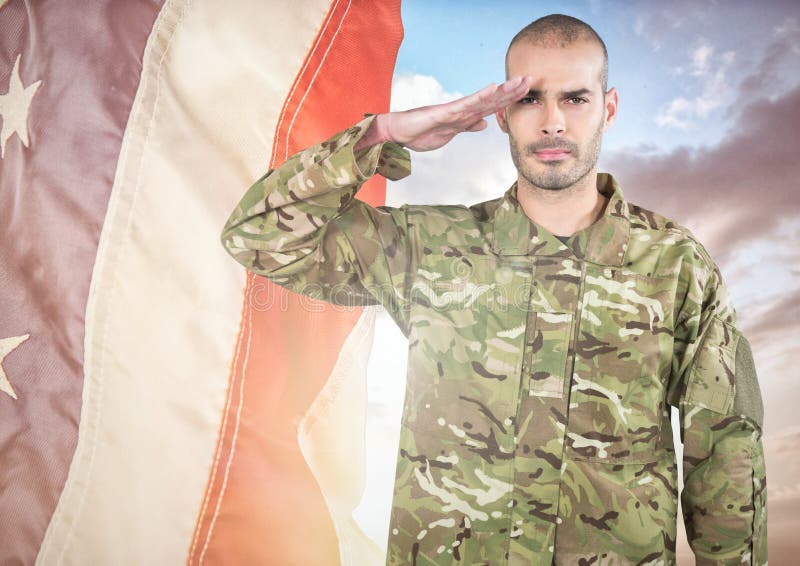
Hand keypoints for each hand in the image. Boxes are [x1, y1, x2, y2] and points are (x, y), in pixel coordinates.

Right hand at [355, 76, 531, 151]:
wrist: (398, 133)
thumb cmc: (420, 133)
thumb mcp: (450, 133)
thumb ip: (467, 126)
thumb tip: (484, 123)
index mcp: (465, 116)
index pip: (492, 106)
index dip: (510, 98)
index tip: (527, 91)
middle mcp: (463, 110)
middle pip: (492, 99)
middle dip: (512, 90)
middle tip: (531, 79)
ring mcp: (455, 110)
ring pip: (483, 99)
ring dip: (502, 90)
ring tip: (519, 81)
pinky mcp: (445, 112)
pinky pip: (466, 104)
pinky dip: (480, 96)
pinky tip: (493, 88)